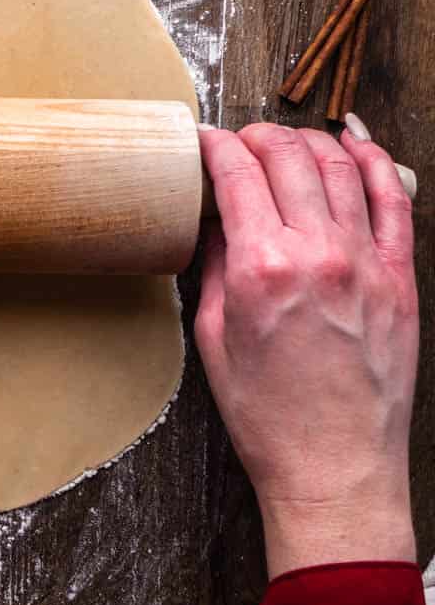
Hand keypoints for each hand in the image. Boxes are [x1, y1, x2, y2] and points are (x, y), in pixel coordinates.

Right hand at [197, 118, 418, 577]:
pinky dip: (376, 161)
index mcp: (262, 268)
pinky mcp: (400, 279)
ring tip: (288, 142)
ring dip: (309, 140)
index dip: (215, 147)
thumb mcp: (216, 338)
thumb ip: (215, 268)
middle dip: (258, 136)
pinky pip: (394, 200)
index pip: (237, 174)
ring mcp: (365, 262)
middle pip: (288, 157)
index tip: (204, 142)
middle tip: (242, 140)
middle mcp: (317, 253)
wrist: (334, 468)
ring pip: (340, 166)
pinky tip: (357, 143)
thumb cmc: (269, 416)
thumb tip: (216, 222)